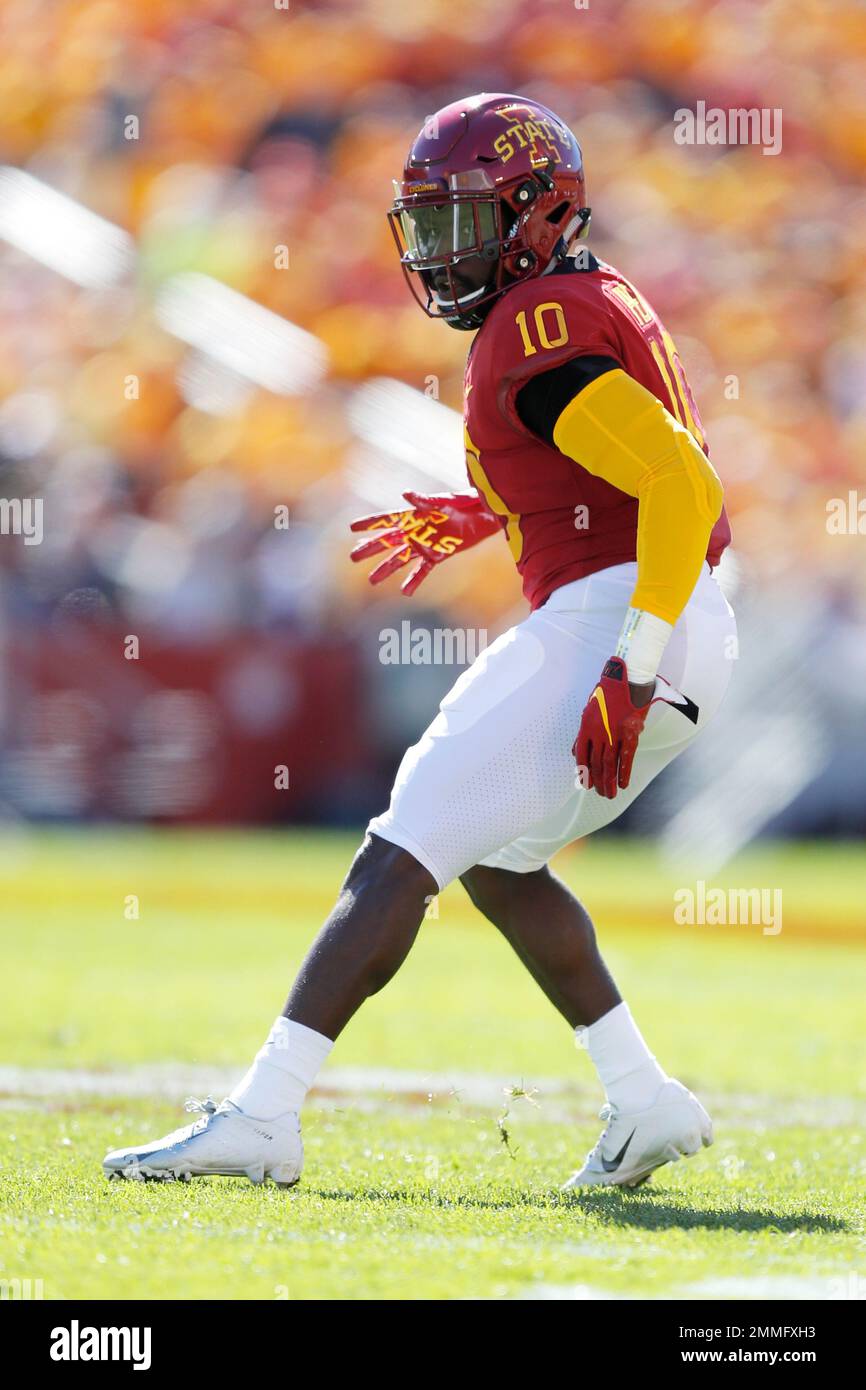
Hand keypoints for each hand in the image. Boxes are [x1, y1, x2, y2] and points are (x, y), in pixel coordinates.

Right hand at [349, 490, 499, 595]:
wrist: (485, 514)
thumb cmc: (466, 501)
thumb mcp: (445, 500)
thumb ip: (425, 501)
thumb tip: (405, 495)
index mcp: (414, 515)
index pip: (386, 520)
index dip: (370, 524)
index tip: (351, 528)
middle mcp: (416, 531)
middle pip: (388, 542)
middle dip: (370, 549)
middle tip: (352, 558)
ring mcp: (425, 545)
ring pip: (400, 559)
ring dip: (386, 569)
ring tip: (371, 580)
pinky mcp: (438, 556)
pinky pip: (422, 571)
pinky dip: (413, 581)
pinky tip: (404, 592)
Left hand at [573, 657, 654, 798]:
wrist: (626, 679)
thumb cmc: (607, 695)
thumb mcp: (589, 711)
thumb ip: (583, 734)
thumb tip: (576, 754)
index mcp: (586, 726)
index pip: (582, 756)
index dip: (584, 773)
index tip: (586, 785)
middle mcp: (598, 732)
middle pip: (596, 763)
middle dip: (597, 781)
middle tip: (600, 794)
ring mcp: (614, 733)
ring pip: (609, 763)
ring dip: (609, 781)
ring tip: (610, 794)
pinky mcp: (630, 732)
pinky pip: (626, 757)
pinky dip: (624, 772)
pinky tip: (623, 784)